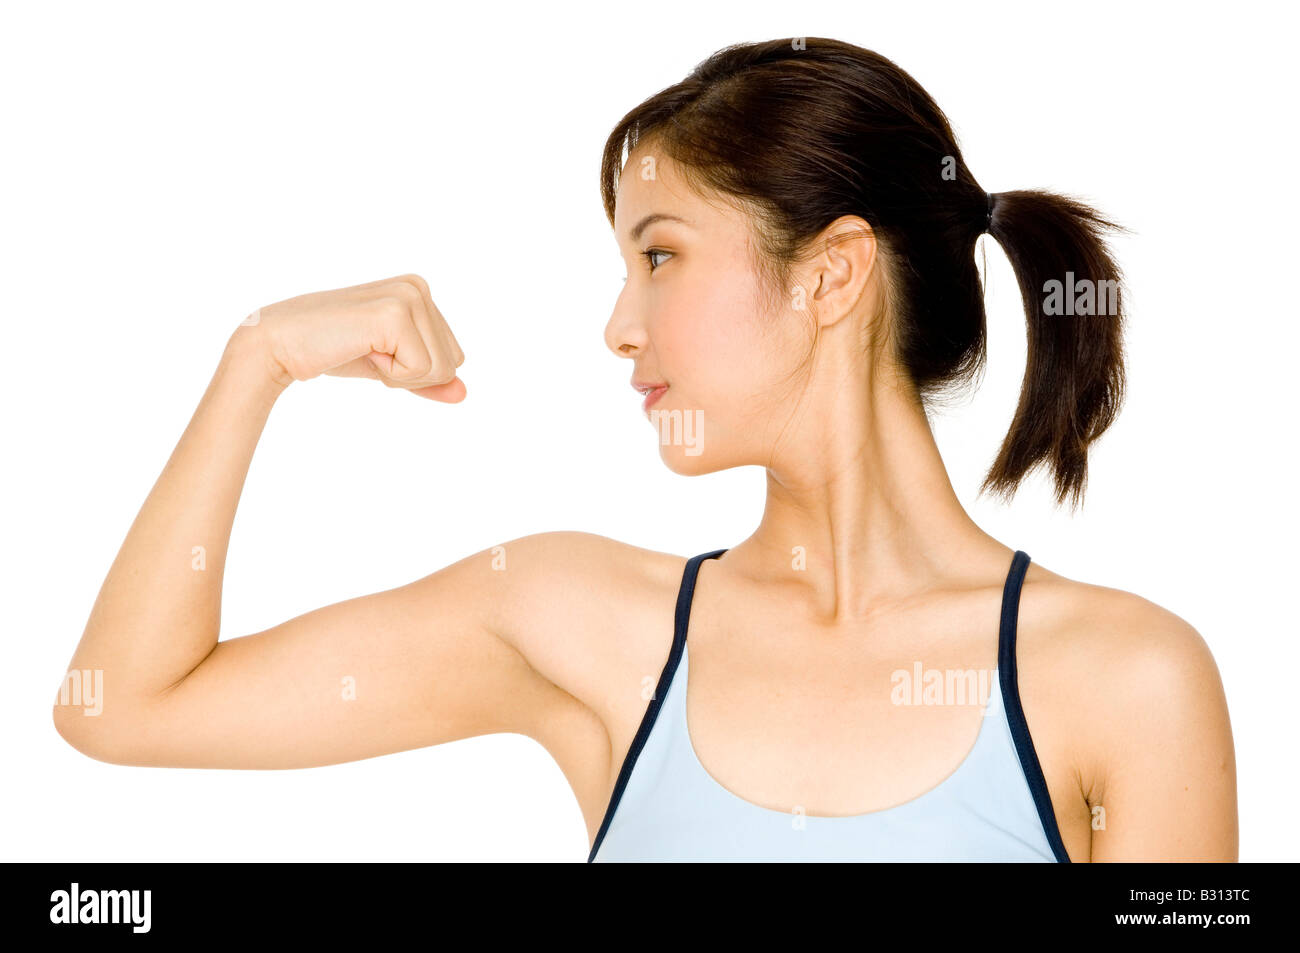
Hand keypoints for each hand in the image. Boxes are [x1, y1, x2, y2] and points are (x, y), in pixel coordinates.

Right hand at [243, 274, 465, 401]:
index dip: (414, 372)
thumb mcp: (389, 366)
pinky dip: (390, 375)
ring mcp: (408, 296)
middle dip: (411, 375)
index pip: (454, 358)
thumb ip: (427, 378)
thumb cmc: (330, 351)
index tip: (375, 351)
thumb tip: (463, 393)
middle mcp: (418, 286)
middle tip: (367, 352)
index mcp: (420, 290)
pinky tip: (360, 349)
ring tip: (362, 349)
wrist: (279, 345)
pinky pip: (420, 370)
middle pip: (453, 364)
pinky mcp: (395, 314)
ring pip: (441, 370)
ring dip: (398, 376)